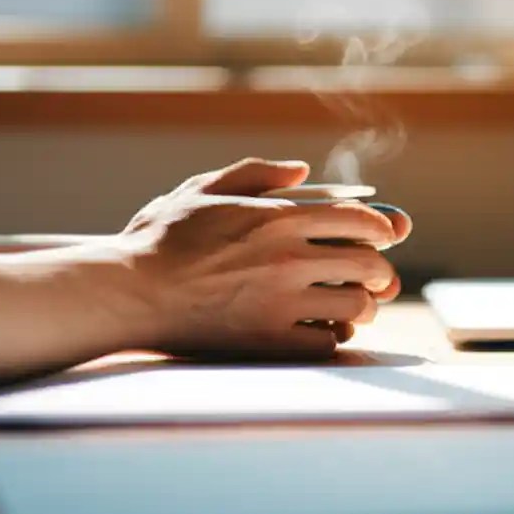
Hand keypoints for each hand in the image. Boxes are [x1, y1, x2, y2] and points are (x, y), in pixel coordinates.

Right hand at [122, 158, 406, 357]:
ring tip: (349, 308)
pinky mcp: (270, 341)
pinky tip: (319, 331)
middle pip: (371, 266)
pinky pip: (329, 342)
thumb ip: (256, 173)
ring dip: (361, 307)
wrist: (127, 293)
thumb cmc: (160, 239)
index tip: (386, 238)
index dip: (384, 230)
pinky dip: (331, 337)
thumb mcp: (203, 189)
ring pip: (359, 307)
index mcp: (279, 215)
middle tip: (374, 279)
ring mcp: (281, 300)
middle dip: (379, 273)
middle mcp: (288, 256)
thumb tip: (303, 170)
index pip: (362, 221)